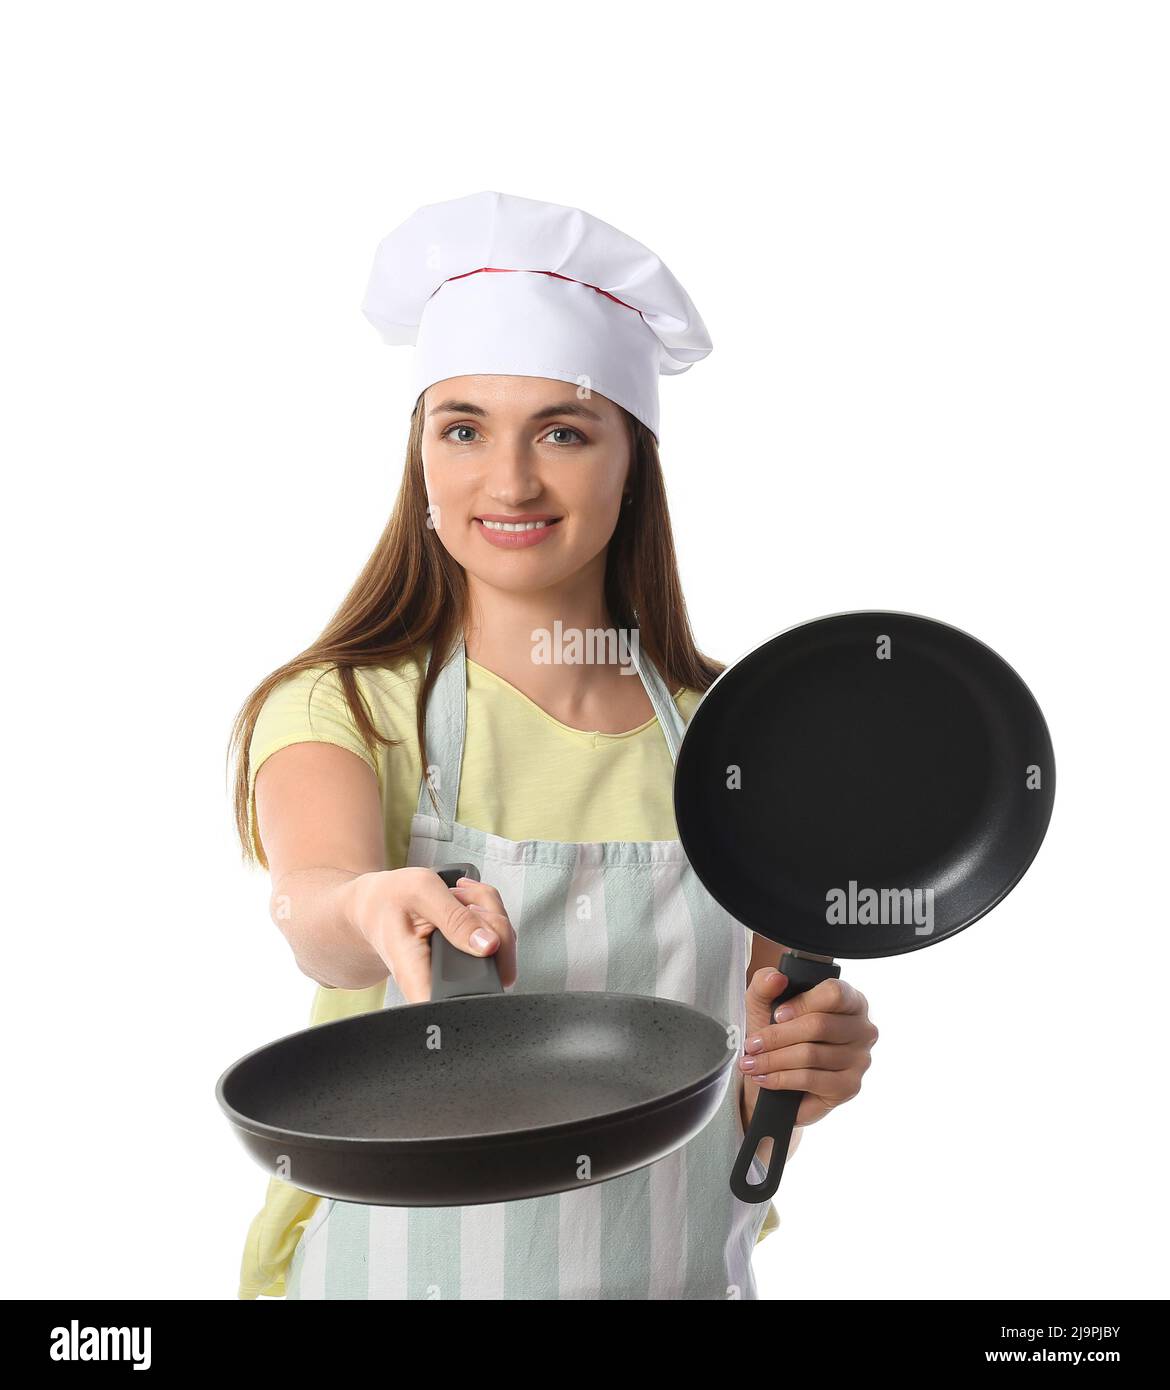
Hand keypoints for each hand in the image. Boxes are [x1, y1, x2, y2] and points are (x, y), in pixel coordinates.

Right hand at [347, 867, 517, 1002]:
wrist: (372, 906)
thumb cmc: (387, 901)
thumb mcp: (420, 894)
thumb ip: (456, 919)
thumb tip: (489, 945)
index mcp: (419, 976)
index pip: (459, 1008)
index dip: (486, 986)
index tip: (484, 950)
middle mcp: (439, 983)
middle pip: (497, 967)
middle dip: (494, 924)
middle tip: (466, 902)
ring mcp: (458, 975)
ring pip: (502, 947)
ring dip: (490, 913)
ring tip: (459, 899)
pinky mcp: (468, 963)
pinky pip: (497, 938)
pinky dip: (488, 913)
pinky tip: (466, 904)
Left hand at [740, 968, 877, 1127]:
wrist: (773, 1078)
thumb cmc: (777, 1035)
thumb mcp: (763, 1005)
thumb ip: (765, 984)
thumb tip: (776, 977)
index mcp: (850, 999)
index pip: (834, 993)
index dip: (802, 1003)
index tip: (777, 1015)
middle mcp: (862, 1028)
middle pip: (819, 1025)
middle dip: (777, 1036)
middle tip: (752, 1045)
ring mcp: (860, 1059)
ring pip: (811, 1054)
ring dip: (773, 1060)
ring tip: (751, 1063)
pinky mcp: (849, 1087)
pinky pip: (811, 1079)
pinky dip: (782, 1079)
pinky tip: (765, 1078)